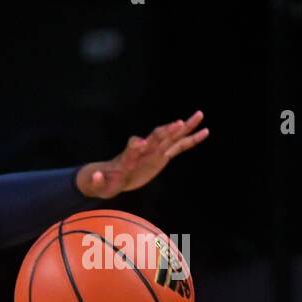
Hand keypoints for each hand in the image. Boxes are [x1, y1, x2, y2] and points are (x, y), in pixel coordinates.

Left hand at [77, 111, 208, 197]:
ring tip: (199, 115)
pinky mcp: (162, 156)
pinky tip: (205, 132)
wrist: (111, 176)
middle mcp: (143, 150)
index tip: (140, 143)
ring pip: (171, 137)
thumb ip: (96, 182)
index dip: (135, 145)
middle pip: (155, 138)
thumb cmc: (104, 182)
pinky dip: (191, 139)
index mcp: (127, 157)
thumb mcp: (98, 186)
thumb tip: (95, 177)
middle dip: (166, 131)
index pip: (131, 147)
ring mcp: (154, 151)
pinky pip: (179, 147)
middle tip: (178, 123)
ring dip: (184, 127)